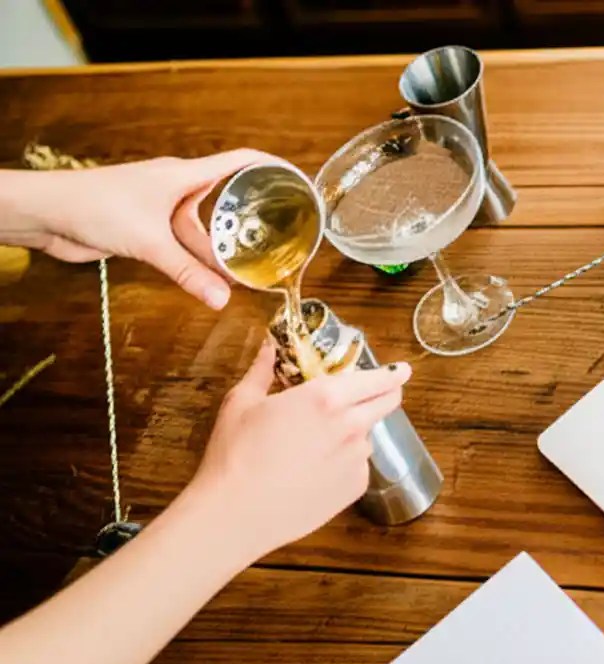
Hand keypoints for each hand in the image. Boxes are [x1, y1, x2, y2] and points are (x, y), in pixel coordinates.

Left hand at [16, 149, 279, 308]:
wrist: (46, 213)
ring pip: (200, 230)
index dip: (271, 166)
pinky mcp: (144, 226)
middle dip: (246, 223)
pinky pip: (179, 243)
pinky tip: (205, 280)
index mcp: (184, 174)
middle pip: (224, 202)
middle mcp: (176, 187)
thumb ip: (188, 273)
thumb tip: (222, 300)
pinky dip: (193, 260)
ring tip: (240, 277)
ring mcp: (159, 207)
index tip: (296, 180)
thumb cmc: (93, 207)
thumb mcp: (150, 243)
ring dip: (215, 253)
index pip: (240, 161)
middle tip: (272, 243)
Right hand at [178, 343, 411, 560]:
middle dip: (386, 394)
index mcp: (327, 397)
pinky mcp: (355, 488)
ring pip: (368, 437)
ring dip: (355, 432)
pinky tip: (314, 470)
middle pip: (388, 403)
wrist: (236, 514)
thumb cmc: (234, 454)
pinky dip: (344, 462)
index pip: (378, 379)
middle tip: (373, 393)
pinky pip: (358, 466)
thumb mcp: (242, 403)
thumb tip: (268, 348)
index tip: (401, 369)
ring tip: (318, 442)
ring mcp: (357, 460)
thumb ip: (262, 371)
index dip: (393, 373)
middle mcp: (351, 426)